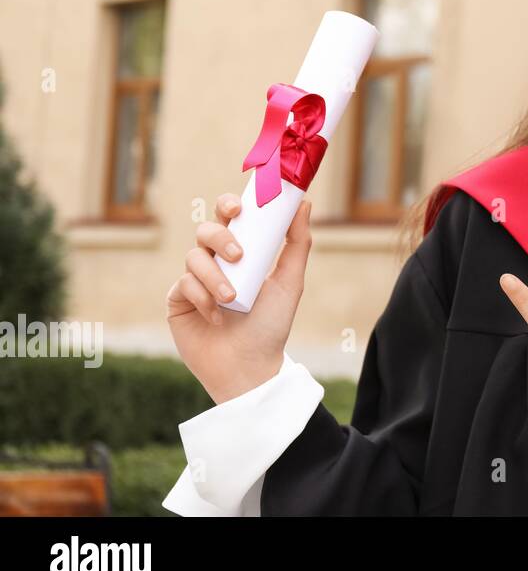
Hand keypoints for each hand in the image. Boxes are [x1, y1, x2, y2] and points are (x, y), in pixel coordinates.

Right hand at [166, 193, 313, 404]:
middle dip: (220, 237)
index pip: (230, 218)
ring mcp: (194, 280)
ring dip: (214, 276)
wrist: (249, 366)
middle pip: (206, 230)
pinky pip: (184, 284)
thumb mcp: (289, 283)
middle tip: (239, 256)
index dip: (229, 205)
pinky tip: (217, 316)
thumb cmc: (271, 325)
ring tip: (232, 298)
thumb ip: (297, 244)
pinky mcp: (179, 300)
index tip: (239, 207)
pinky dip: (203, 298)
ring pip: (194, 257)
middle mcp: (216, 262)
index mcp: (241, 252)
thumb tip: (304, 204)